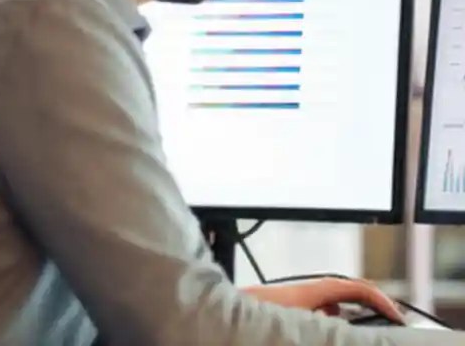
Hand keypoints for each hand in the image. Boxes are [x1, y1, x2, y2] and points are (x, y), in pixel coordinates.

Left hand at [244, 277, 403, 323]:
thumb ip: (321, 320)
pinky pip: (320, 306)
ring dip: (356, 309)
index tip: (397, 316)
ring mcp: (296, 296)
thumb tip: (341, 326)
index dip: (381, 300)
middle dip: (373, 304)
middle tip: (393, 320)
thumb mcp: (295, 318)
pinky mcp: (287, 305)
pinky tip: (336, 325)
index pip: (355, 288)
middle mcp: (305, 290)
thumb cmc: (250, 309)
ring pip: (335, 298)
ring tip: (374, 324)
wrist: (219, 309)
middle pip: (349, 291)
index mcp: (310, 291)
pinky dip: (336, 314)